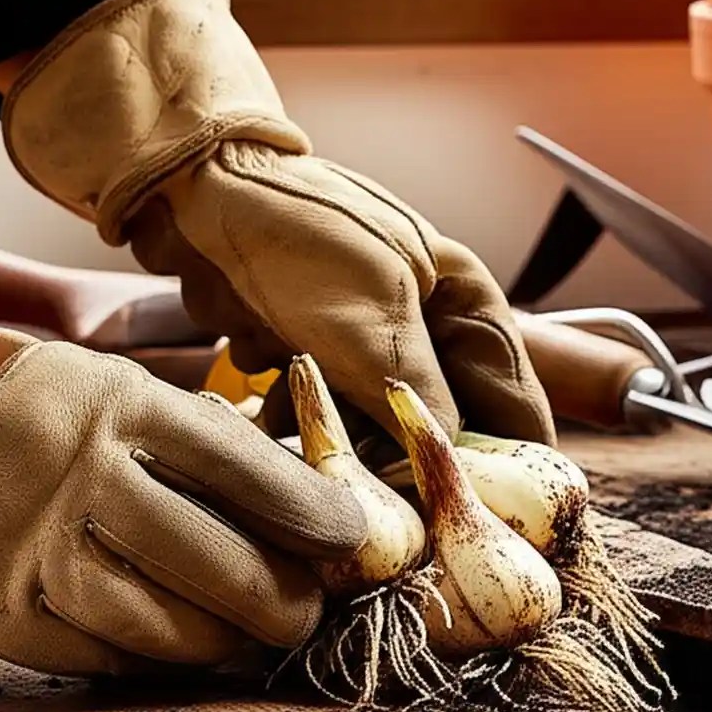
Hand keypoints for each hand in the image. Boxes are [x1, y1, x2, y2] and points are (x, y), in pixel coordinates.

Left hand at [0, 0, 555, 448]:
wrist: (199, 194)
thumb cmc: (297, 241)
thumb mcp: (372, 330)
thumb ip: (419, 402)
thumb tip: (449, 466)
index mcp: (461, 296)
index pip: (511, 393)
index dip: (511, 459)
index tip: (499, 517)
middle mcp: (422, 316)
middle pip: (438, 416)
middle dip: (407, 456)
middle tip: (390, 499)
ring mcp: (364, 328)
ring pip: (371, 416)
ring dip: (341, 433)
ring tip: (314, 434)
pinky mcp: (312, 340)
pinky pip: (320, 401)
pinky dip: (298, 408)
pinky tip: (270, 400)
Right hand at [0, 267, 365, 676]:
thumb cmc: (24, 416)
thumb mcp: (108, 387)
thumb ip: (193, 433)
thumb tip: (295, 494)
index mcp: (119, 406)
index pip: (242, 466)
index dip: (309, 511)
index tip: (345, 538)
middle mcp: (82, 476)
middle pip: (215, 561)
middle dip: (282, 599)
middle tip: (304, 610)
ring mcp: (37, 549)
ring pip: (166, 624)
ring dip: (225, 641)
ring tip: (250, 636)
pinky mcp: (3, 613)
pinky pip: (103, 656)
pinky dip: (152, 659)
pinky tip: (179, 649)